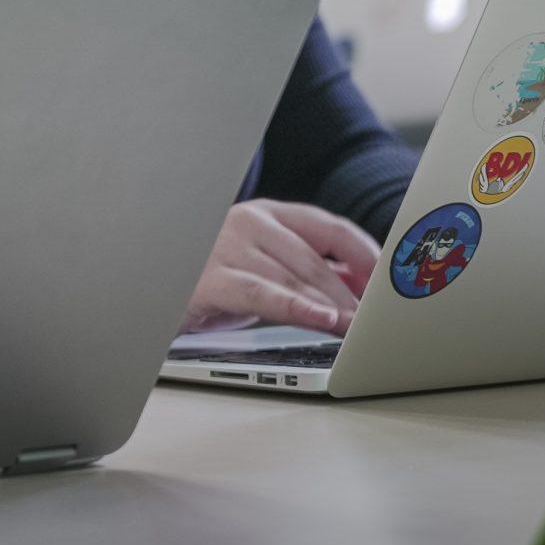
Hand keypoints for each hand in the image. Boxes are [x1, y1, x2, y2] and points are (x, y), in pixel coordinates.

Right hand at [181, 201, 378, 334]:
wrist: (152, 283)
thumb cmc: (212, 275)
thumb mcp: (264, 264)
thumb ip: (307, 268)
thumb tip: (364, 285)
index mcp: (267, 213)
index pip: (330, 226)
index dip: (366, 254)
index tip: (393, 282)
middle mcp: (248, 222)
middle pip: (316, 258)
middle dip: (353, 294)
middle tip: (380, 322)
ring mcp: (227, 247)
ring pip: (294, 278)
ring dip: (333, 306)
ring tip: (361, 330)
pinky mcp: (210, 279)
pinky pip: (262, 294)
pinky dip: (297, 307)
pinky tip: (323, 320)